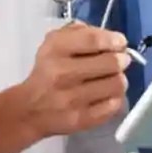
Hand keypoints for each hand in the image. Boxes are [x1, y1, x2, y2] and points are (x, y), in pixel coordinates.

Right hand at [19, 22, 130, 137]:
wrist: (30, 110)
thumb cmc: (47, 71)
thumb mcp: (54, 43)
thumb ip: (81, 32)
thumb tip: (112, 39)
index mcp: (55, 50)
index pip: (92, 40)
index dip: (112, 40)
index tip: (121, 42)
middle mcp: (62, 74)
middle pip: (111, 63)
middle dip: (121, 60)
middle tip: (120, 61)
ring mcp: (72, 99)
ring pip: (116, 84)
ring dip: (119, 80)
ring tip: (112, 79)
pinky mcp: (81, 120)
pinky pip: (113, 106)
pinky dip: (115, 98)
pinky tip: (107, 95)